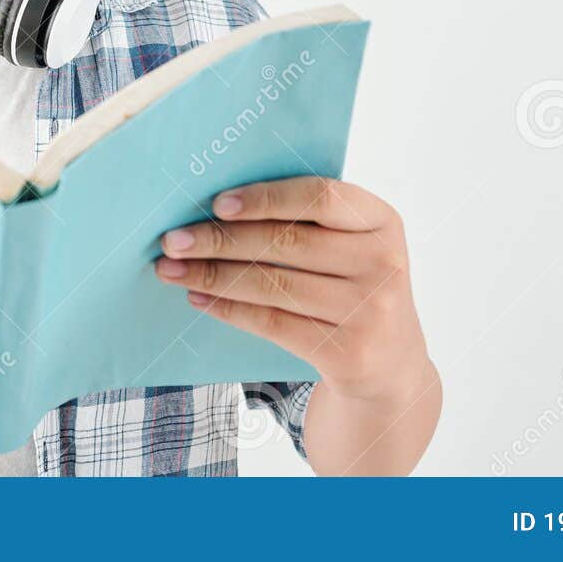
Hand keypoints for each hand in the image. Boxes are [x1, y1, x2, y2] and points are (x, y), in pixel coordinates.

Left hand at [154, 175, 430, 404]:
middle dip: (220, 240)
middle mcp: (382, 264)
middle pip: (286, 243)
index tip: (216, 203)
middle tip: (173, 240)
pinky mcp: (347, 352)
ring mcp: (368, 311)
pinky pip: (273, 324)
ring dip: (212, 275)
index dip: (266, 199)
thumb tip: (216, 205)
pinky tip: (199, 297)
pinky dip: (228, 309)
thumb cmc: (353, 285)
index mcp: (383, 221)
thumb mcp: (351, 245)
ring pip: (273, 285)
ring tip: (171, 268)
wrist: (391, 365)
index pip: (320, 197)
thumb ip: (306, 221)